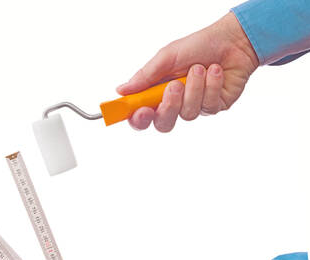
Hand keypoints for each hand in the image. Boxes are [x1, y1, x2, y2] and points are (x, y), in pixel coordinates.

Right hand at [120, 12, 259, 132]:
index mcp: (157, 93)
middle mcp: (174, 104)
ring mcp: (195, 107)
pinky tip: (215, 71)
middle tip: (174, 86)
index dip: (138, 119)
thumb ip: (145, 76)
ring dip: (194, 87)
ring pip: (188, 113)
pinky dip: (211, 85)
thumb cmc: (198, 46)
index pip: (141, 116)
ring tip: (200, 68)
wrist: (233, 40)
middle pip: (163, 124)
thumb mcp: (167, 57)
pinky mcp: (214, 106)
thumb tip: (121, 90)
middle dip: (169, 106)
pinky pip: (208, 106)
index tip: (141, 111)